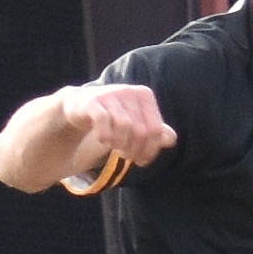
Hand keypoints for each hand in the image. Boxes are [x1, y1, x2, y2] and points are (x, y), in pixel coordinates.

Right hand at [59, 82, 177, 167]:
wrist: (81, 104)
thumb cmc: (113, 116)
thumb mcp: (136, 122)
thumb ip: (155, 131)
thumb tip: (171, 140)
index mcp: (144, 95)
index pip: (156, 130)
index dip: (150, 151)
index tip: (140, 161)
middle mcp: (129, 91)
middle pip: (141, 131)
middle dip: (134, 150)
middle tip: (126, 157)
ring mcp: (110, 94)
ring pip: (124, 127)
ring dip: (119, 144)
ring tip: (114, 147)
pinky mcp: (93, 101)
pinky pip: (103, 122)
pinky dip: (104, 136)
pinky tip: (103, 140)